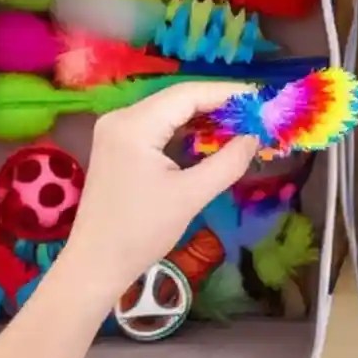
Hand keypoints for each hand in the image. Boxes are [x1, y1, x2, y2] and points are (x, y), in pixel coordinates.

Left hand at [62, 81, 258, 298]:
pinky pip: (158, 127)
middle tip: (255, 115)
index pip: (188, 94)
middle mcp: (121, 118)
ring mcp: (116, 131)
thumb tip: (255, 137)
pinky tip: (210, 139)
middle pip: (178, 99)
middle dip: (218, 105)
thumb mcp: (191, 196)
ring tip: (240, 126)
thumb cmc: (141, 232)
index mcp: (134, 125)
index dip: (227, 93)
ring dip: (203, 118)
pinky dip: (186, 131)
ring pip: (168, 112)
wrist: (96, 263)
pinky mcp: (117, 146)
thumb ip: (227, 162)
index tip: (261, 100)